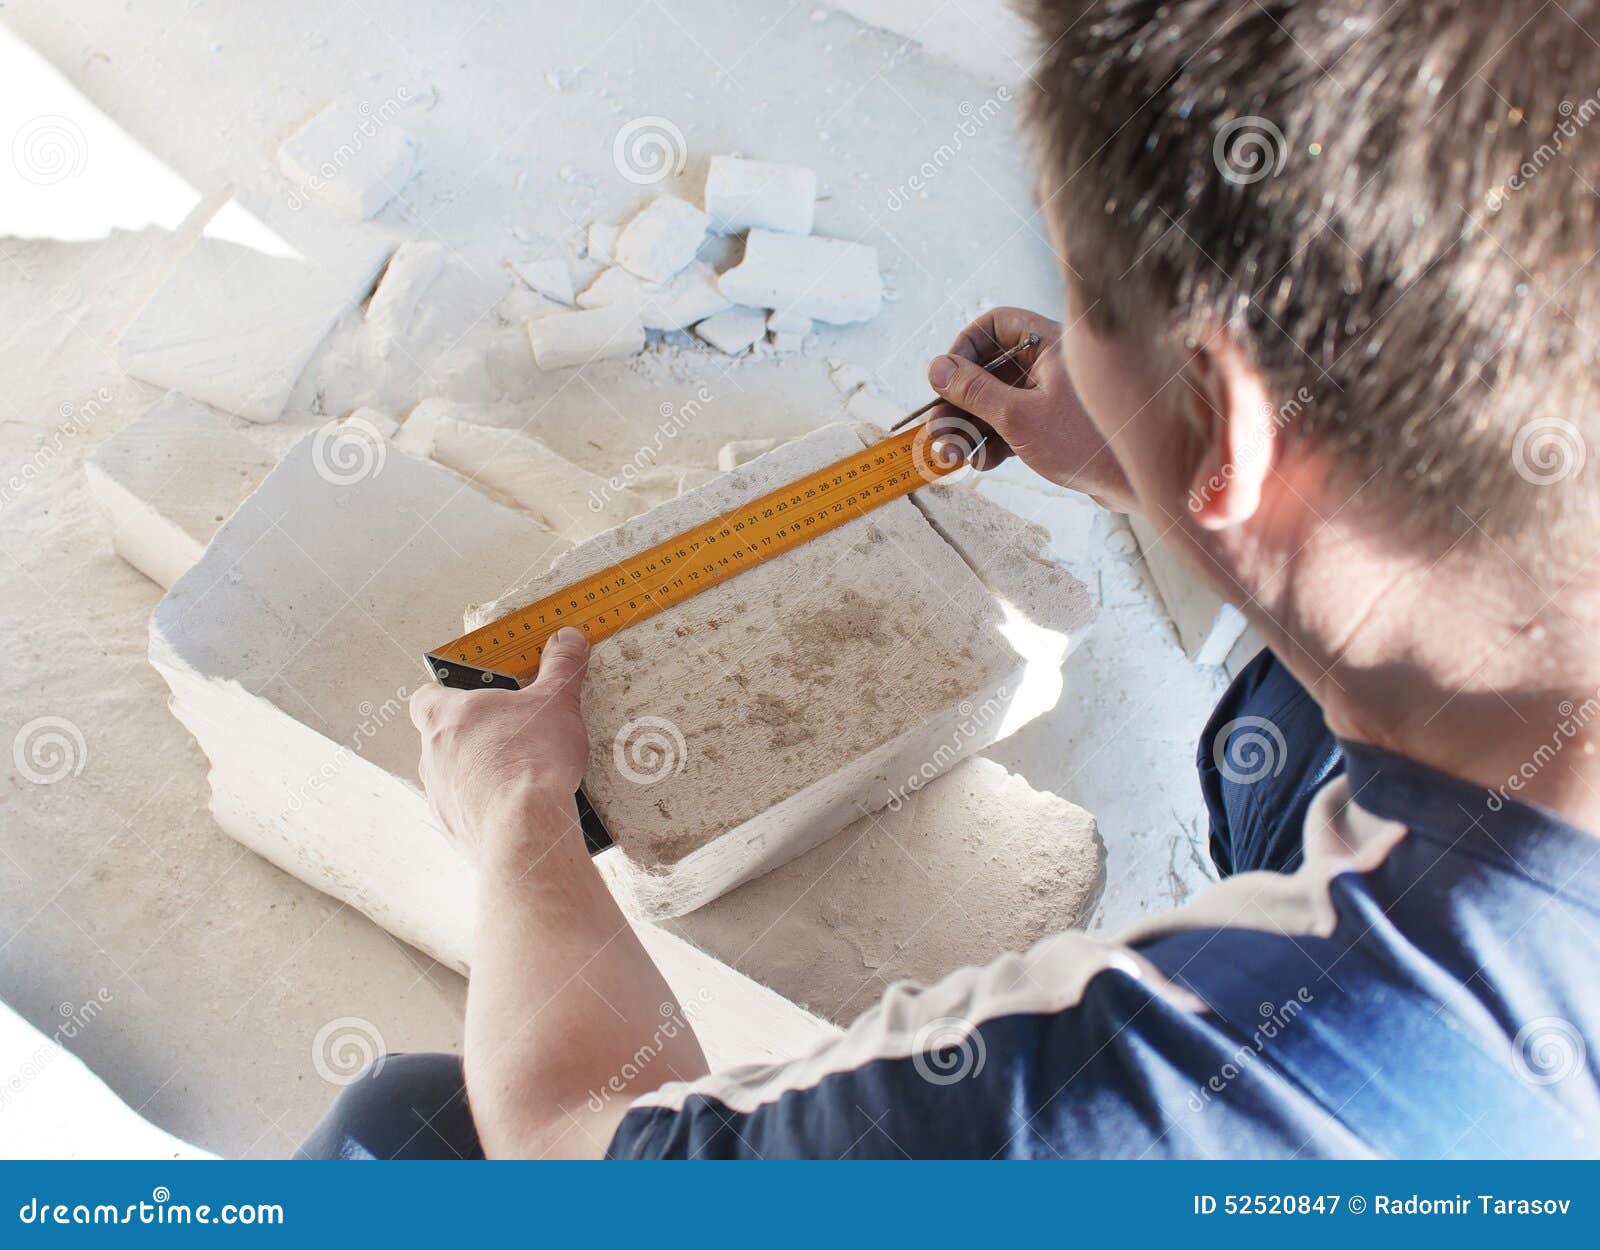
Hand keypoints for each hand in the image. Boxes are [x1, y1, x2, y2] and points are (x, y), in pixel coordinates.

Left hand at [408, 628, 590, 862]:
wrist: (525, 827)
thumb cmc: (529, 760)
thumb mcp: (556, 701)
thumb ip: (560, 667)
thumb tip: (568, 640)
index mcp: (447, 715)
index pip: (427, 696)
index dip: (447, 693)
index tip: (475, 695)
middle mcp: (432, 754)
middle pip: (441, 737)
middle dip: (473, 735)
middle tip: (511, 735)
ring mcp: (439, 794)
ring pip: (452, 775)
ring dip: (478, 773)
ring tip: (519, 775)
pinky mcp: (453, 827)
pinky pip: (464, 810)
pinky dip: (485, 806)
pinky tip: (515, 807)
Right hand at [925, 307, 1134, 510]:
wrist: (1140, 485)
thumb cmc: (1088, 443)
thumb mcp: (1018, 417)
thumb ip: (974, 391)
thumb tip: (936, 368)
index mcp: (1049, 345)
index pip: (996, 324)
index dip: (965, 348)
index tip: (945, 379)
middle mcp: (1051, 365)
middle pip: (989, 369)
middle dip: (958, 403)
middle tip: (936, 432)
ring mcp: (1052, 396)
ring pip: (997, 402)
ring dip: (970, 428)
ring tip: (952, 456)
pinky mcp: (1055, 426)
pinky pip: (1013, 425)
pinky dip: (994, 442)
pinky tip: (982, 463)